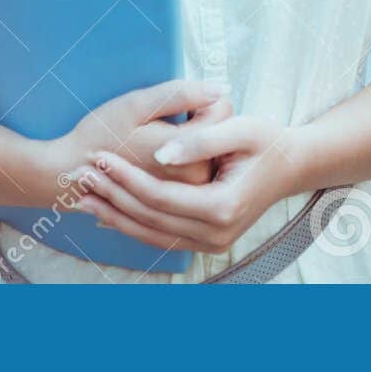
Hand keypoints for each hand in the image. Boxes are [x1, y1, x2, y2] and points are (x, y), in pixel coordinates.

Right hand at [46, 79, 229, 199]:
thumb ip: (181, 96)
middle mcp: (197, 182)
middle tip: (162, 123)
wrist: (72, 174)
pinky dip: (185, 158)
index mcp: (190, 156)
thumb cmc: (100, 135)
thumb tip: (221, 87)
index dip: (201, 98)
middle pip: (220, 134)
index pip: (223, 110)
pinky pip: (197, 169)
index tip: (174, 105)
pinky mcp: (181, 200)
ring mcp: (190, 195)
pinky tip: (159, 156)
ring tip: (157, 141)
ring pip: (210, 152)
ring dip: (193, 141)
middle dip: (199, 121)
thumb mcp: (136, 106)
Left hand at [69, 114, 308, 254]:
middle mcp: (217, 234)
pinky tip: (108, 212)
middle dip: (112, 196)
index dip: (125, 177)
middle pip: (150, 218)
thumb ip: (201, 140)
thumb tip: (162, 156)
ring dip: (115, 215)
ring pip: (151, 233)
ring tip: (82, 197)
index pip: (159, 196)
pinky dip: (133, 224)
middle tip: (79, 175)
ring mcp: (213, 242)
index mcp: (223, 206)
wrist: (291, 165)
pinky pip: (161, 236)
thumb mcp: (240, 129)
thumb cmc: (267, 141)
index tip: (99, 156)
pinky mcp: (207, 241)